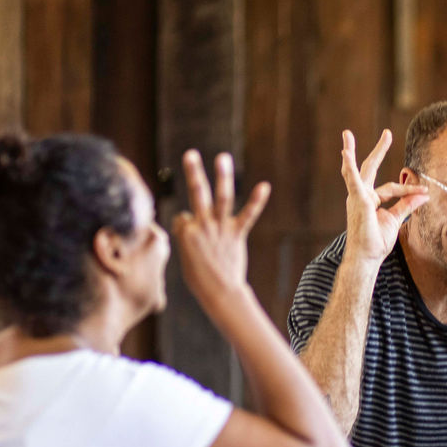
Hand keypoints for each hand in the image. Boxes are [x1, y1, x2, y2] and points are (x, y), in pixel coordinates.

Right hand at [172, 150, 269, 302]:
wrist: (220, 293)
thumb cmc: (200, 279)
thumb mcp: (185, 257)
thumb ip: (186, 236)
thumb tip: (188, 221)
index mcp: (184, 233)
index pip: (182, 217)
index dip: (186, 228)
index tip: (192, 244)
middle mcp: (201, 227)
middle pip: (196, 195)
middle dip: (193, 173)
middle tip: (191, 153)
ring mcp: (220, 229)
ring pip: (221, 198)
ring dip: (222, 176)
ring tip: (223, 157)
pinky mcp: (237, 234)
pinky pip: (248, 215)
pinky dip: (257, 201)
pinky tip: (264, 186)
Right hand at [340, 129, 427, 264]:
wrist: (367, 257)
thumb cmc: (377, 242)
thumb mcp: (396, 220)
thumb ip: (407, 205)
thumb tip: (423, 196)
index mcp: (371, 200)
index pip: (392, 188)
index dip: (409, 189)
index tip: (424, 192)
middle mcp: (361, 195)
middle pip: (370, 168)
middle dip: (379, 151)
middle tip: (387, 133)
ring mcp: (357, 197)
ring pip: (356, 170)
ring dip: (351, 151)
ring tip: (347, 135)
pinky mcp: (357, 200)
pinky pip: (352, 181)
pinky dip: (349, 167)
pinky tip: (345, 154)